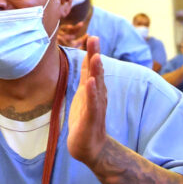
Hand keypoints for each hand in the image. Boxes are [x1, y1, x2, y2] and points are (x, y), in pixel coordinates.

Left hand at [66, 36, 109, 166]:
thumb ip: (87, 75)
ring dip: (96, 71)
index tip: (91, 36)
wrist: (89, 147)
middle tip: (94, 38)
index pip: (93, 67)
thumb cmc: (85, 120)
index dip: (92, 52)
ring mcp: (95, 106)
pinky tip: (91, 83)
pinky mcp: (91, 119)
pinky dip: (92, 93)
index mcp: (94, 89)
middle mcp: (98, 95)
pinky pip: (92, 104)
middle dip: (95, 55)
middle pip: (97, 72)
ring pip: (97, 86)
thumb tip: (89, 56)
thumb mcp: (85, 93)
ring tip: (95, 57)